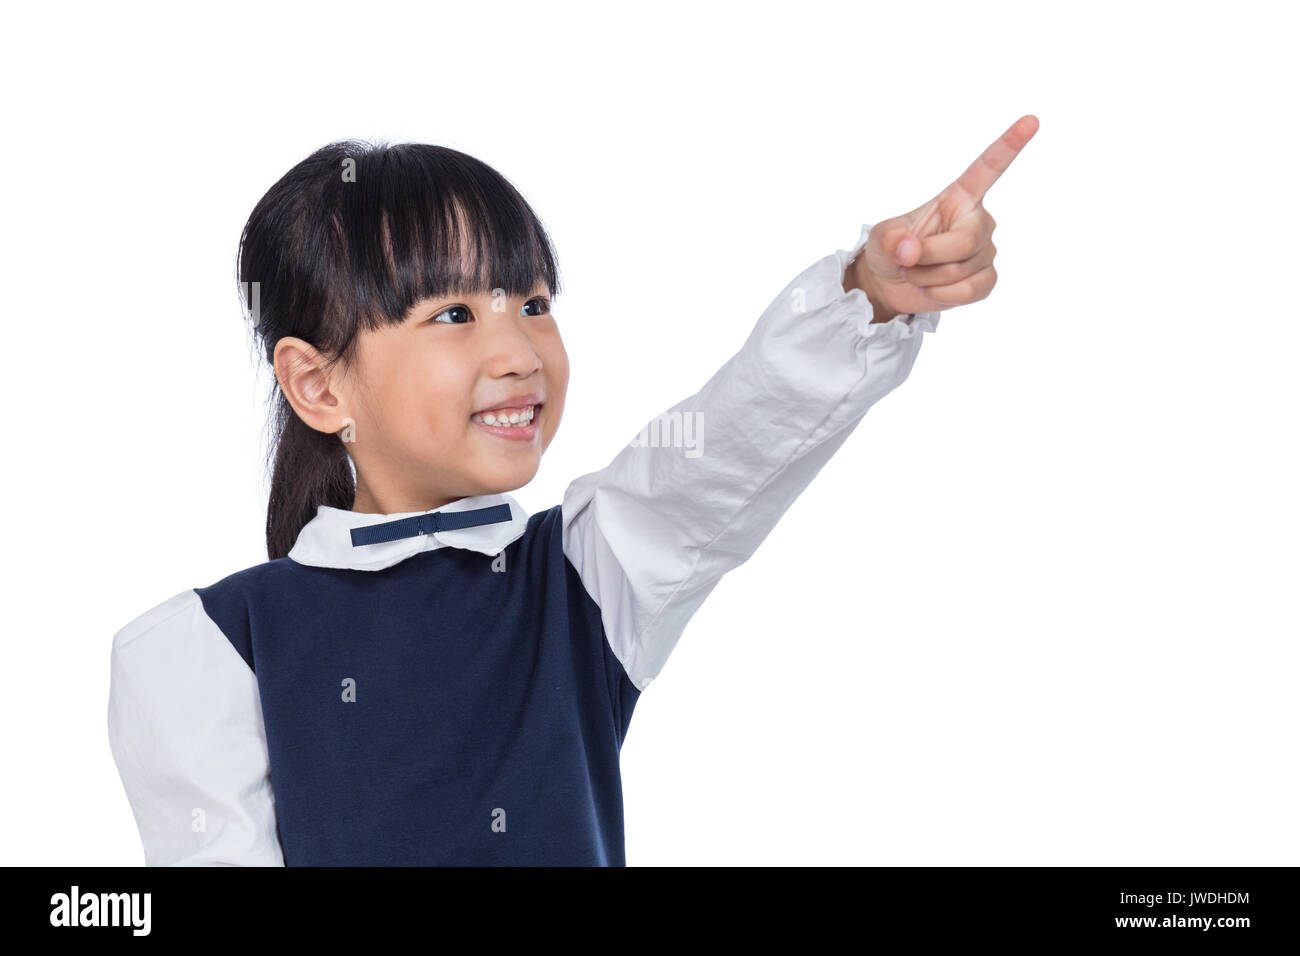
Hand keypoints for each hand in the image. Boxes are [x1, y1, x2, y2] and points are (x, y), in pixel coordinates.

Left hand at [845, 114, 1038, 320]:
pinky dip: (943, 296)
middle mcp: (979, 221)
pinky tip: (932, 290)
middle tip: (907, 261)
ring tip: (918, 273)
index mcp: (958, 197)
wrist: (891, 285)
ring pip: (960, 271)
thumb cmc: (890, 250)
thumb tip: (911, 251)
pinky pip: (970, 291)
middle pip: (965, 243)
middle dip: (928, 258)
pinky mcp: (986, 280)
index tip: (1032, 120)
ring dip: (927, 279)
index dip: (1009, 145)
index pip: (988, 169)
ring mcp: (985, 251)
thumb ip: (891, 240)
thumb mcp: (879, 238)